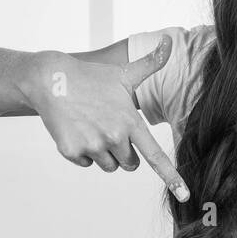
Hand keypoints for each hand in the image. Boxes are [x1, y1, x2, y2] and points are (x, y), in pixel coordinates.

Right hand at [25, 38, 189, 199]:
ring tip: (93, 126)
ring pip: (109, 165)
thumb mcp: (124, 73)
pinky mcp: (71, 151)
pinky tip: (77, 130)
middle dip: (125, 152)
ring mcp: (92, 145)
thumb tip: (171, 42)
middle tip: (110, 128)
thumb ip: (152, 63)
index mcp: (131, 122)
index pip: (156, 156)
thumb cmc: (93, 78)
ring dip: (104, 153)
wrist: (51, 79)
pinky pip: (86, 163)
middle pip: (131, 165)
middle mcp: (114, 137)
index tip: (185, 195)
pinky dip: (83, 152)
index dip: (172, 177)